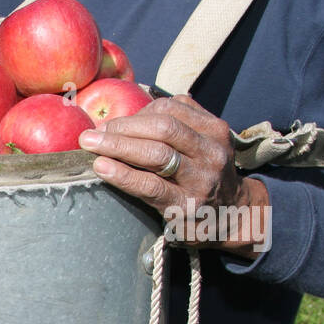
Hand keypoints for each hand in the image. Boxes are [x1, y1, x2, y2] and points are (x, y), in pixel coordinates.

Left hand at [77, 94, 270, 258]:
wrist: (233, 216)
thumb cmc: (204, 175)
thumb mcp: (203, 143)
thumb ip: (179, 123)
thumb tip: (136, 107)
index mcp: (214, 130)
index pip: (171, 109)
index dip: (136, 114)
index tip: (110, 123)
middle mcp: (211, 152)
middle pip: (163, 128)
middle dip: (122, 127)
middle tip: (91, 134)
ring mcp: (200, 180)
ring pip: (156, 154)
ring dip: (118, 146)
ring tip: (90, 145)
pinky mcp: (185, 206)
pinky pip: (150, 186)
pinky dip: (122, 174)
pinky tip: (102, 167)